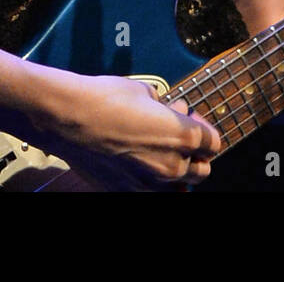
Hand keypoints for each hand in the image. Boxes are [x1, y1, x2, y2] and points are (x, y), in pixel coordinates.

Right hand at [30, 72, 221, 190]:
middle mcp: (171, 165)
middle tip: (179, 136)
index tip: (192, 118)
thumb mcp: (146, 91)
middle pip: (202, 171)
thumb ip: (165, 108)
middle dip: (195, 154)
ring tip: (159, 151)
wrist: (70, 118)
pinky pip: (151, 192)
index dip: (205, 129)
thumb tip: (168, 111)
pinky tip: (139, 161)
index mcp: (182, 135)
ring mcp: (149, 184)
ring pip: (178, 187)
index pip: (213, 144)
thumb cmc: (106, 98)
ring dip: (176, 170)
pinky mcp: (126, 192)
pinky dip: (152, 181)